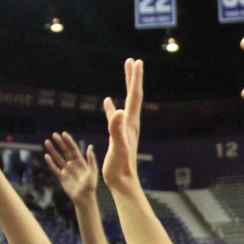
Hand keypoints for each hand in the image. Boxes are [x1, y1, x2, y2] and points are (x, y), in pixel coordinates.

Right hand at [44, 132, 97, 201]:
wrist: (84, 197)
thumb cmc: (90, 184)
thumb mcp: (92, 171)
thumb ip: (91, 159)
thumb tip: (90, 146)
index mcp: (81, 162)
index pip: (73, 149)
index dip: (69, 141)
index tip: (63, 134)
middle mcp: (73, 164)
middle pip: (65, 151)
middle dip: (59, 143)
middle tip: (53, 135)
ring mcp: (66, 170)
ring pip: (58, 158)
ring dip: (53, 150)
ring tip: (47, 142)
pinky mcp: (62, 177)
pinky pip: (55, 168)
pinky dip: (50, 163)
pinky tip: (46, 156)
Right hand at [101, 58, 143, 189]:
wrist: (123, 182)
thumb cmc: (120, 167)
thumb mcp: (118, 147)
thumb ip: (117, 129)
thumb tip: (118, 110)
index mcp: (130, 123)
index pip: (134, 96)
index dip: (134, 78)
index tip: (135, 61)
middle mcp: (130, 123)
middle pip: (133, 96)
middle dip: (133, 78)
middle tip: (132, 61)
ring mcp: (124, 129)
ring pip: (126, 103)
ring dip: (126, 88)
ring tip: (126, 74)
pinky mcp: (118, 135)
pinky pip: (115, 116)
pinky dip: (111, 107)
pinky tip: (107, 102)